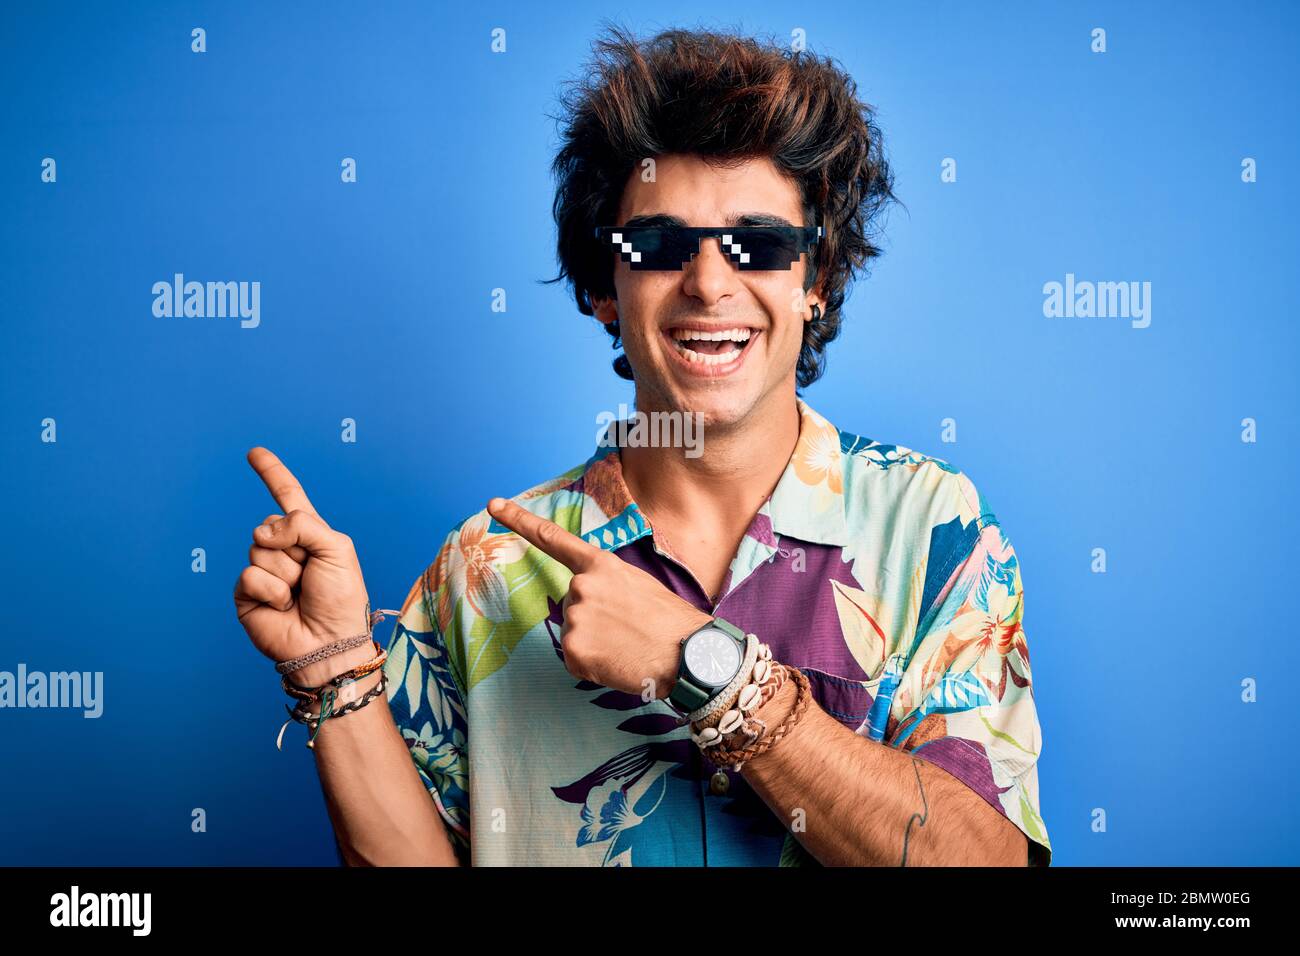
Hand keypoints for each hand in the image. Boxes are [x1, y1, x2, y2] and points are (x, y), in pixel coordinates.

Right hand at [233, 448, 372, 684]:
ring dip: (285, 572)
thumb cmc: (341, 598)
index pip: (287, 497)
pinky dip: (271, 590)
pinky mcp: (247, 594)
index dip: (272, 473)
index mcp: (309, 535)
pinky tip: (283, 606)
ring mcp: (263, 571)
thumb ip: (304, 524)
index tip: (254, 452)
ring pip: (258, 549)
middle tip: (310, 575)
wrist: (329, 642)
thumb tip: (264, 529)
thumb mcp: (336, 549)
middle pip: (268, 525)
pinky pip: (249, 575)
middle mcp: (284, 550)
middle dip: (293, 548)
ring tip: (299, 593)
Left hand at [486, 497, 711, 698]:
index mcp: (600, 565)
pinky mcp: (573, 650)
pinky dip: (593, 667)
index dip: (520, 521)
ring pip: (574, 634)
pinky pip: (576, 661)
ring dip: (595, 645)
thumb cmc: (670, 622)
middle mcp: (581, 586)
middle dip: (594, 620)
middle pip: (571, 605)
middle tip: (628, 629)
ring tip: (627, 645)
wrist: (687, 655)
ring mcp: (575, 617)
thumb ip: (607, 584)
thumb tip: (591, 604)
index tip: (493, 505)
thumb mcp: (638, 585)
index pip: (553, 539)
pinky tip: (617, 662)